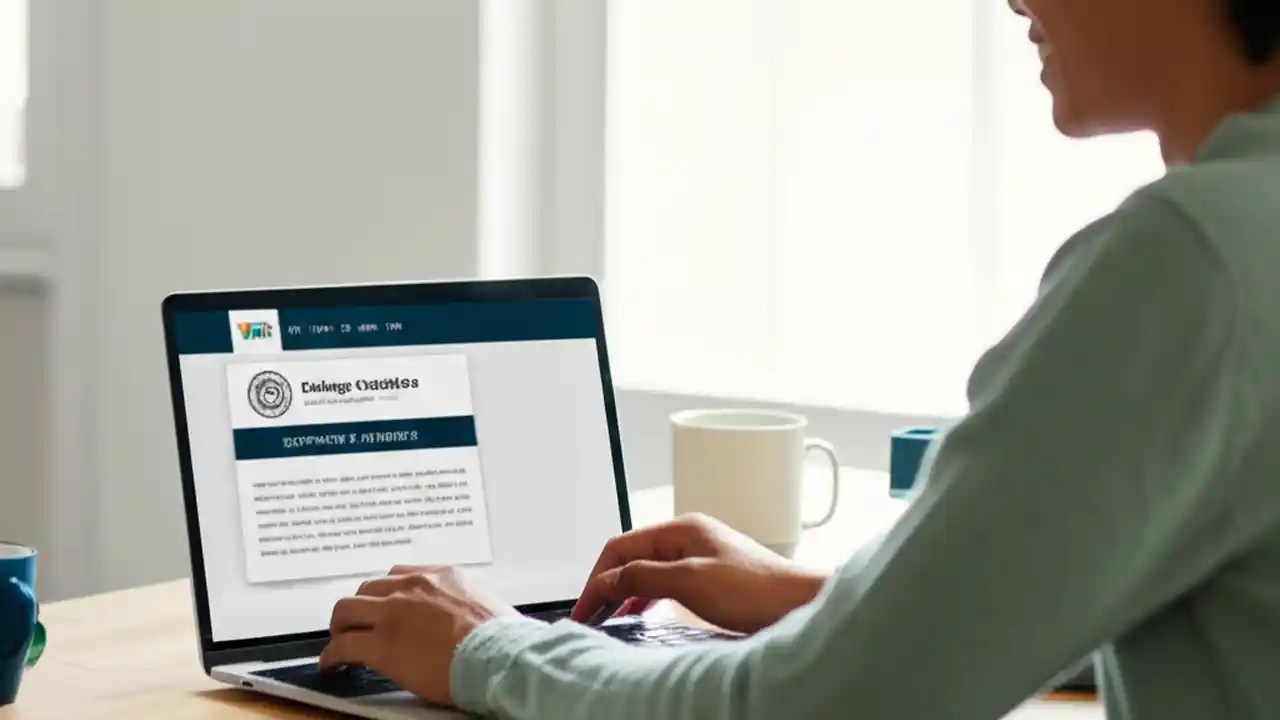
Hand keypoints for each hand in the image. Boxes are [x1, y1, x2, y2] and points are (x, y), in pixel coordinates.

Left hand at [320, 565, 518, 705]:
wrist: (499, 656)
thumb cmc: (503, 638)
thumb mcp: (484, 603)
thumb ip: (462, 603)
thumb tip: (461, 620)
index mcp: (440, 576)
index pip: (400, 574)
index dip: (387, 593)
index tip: (385, 606)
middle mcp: (413, 586)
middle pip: (368, 588)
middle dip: (360, 607)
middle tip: (357, 624)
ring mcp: (393, 614)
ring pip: (347, 610)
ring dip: (341, 626)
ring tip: (339, 641)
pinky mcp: (381, 645)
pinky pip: (343, 646)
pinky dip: (332, 656)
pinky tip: (332, 666)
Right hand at [571, 513, 827, 633]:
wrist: (799, 604)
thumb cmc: (756, 589)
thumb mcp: (688, 581)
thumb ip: (642, 578)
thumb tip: (607, 580)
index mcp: (681, 528)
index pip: (621, 546)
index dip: (597, 576)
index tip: (584, 606)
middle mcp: (688, 537)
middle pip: (632, 557)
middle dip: (606, 583)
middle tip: (589, 615)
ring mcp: (699, 556)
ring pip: (647, 572)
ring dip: (624, 593)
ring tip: (606, 618)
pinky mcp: (710, 578)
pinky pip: (664, 583)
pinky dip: (645, 599)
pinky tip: (639, 615)